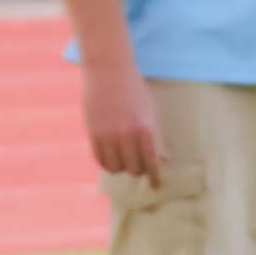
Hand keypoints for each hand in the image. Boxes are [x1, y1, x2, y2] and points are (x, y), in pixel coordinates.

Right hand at [80, 54, 162, 178]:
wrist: (108, 69)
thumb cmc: (134, 89)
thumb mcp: (150, 110)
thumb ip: (156, 136)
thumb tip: (163, 160)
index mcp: (144, 129)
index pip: (151, 162)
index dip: (155, 177)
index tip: (156, 185)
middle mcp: (125, 134)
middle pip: (133, 168)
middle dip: (139, 170)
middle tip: (140, 166)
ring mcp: (107, 135)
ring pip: (115, 167)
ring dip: (122, 168)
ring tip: (125, 161)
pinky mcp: (92, 132)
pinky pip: (99, 158)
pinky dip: (106, 163)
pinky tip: (111, 159)